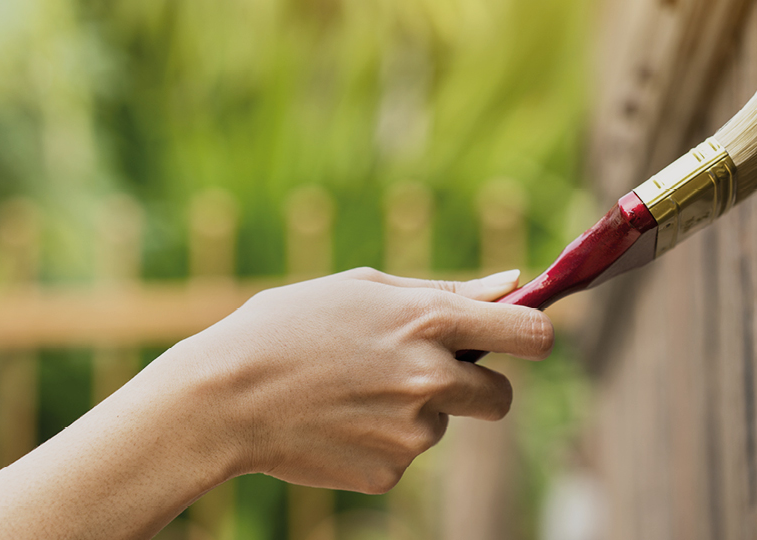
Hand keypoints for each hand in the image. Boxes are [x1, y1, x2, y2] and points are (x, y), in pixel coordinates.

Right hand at [149, 267, 553, 493]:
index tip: (521, 338)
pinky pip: (403, 456)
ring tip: (348, 390)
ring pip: (441, 424)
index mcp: (429, 322)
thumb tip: (512, 283)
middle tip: (420, 373)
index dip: (534, 335)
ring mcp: (412, 433)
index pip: (532, 335)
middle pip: (501, 398)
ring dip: (413, 410)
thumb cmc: (287, 326)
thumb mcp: (363, 287)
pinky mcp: (388, 473)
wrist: (223, 397)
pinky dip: (379, 442)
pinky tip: (335, 421)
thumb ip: (446, 290)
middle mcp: (431, 379)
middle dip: (475, 387)